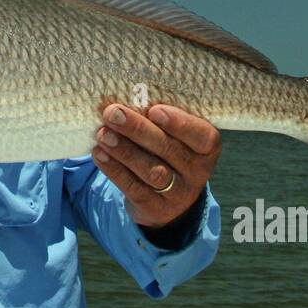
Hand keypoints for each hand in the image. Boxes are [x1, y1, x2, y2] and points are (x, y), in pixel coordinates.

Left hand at [91, 103, 221, 230]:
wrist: (169, 199)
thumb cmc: (169, 151)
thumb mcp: (176, 137)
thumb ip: (160, 120)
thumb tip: (127, 99)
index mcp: (207, 148)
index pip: (201, 136)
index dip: (179, 123)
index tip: (154, 110)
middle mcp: (197, 172)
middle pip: (169, 150)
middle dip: (138, 130)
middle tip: (113, 113)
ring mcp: (178, 194)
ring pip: (151, 171)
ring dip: (124, 150)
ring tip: (102, 134)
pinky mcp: (156, 208)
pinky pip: (134, 187)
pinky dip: (114, 169)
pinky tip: (100, 153)